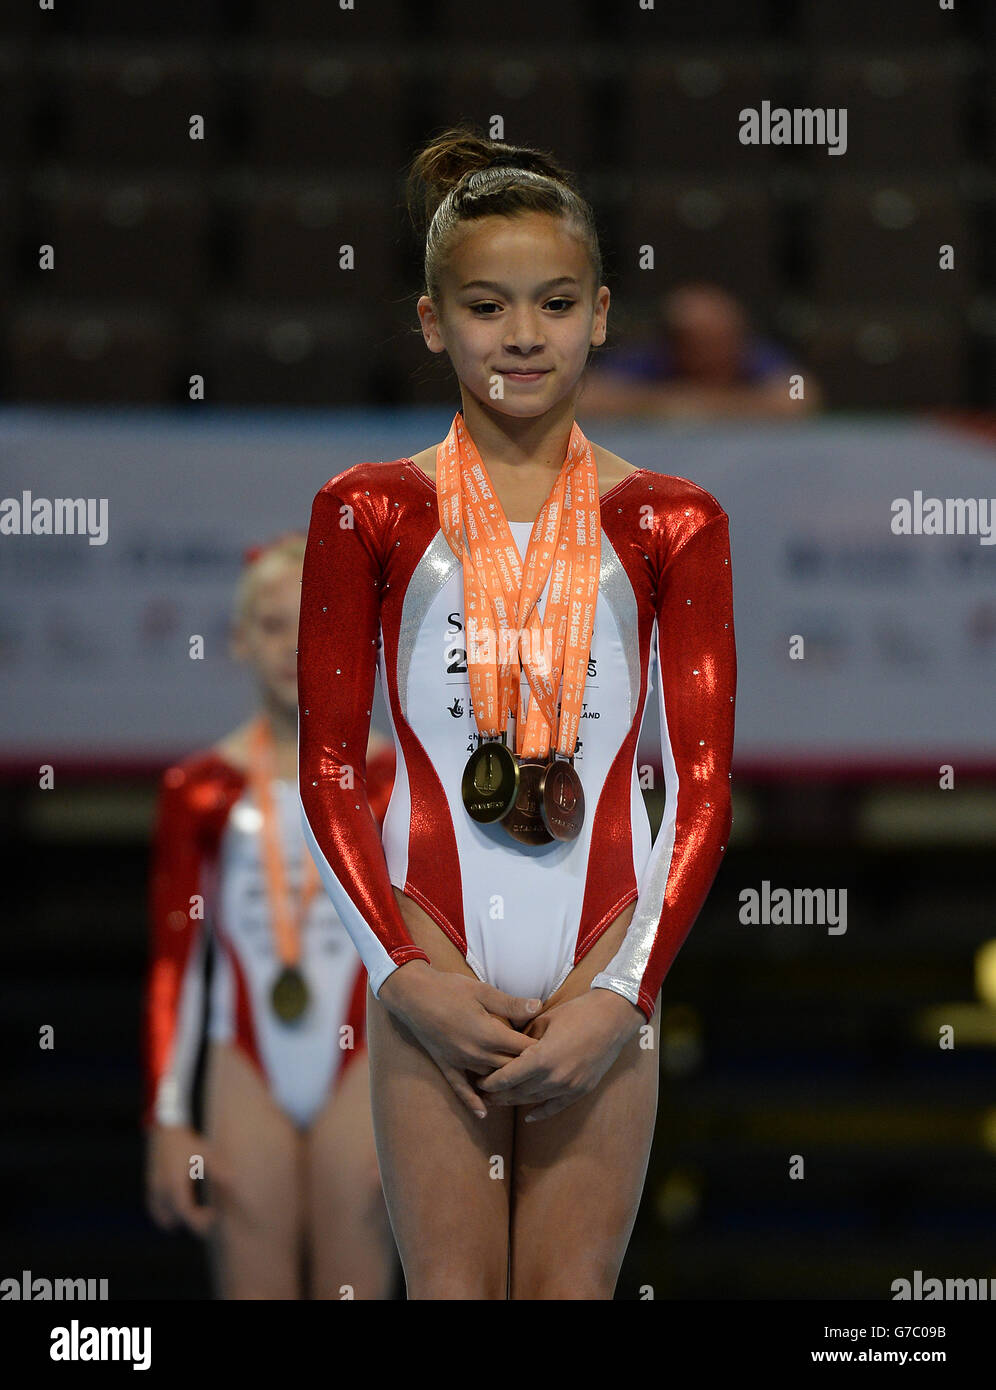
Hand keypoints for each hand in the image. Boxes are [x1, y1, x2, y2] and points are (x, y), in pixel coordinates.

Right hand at [144, 1124, 232, 1236]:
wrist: (165, 1128)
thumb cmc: (186, 1141)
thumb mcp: (204, 1153)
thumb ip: (218, 1169)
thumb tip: (234, 1181)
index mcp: (174, 1184)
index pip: (186, 1212)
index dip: (199, 1221)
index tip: (213, 1218)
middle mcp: (161, 1189)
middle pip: (176, 1217)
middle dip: (192, 1220)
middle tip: (209, 1216)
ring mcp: (153, 1188)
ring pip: (163, 1216)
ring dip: (178, 1219)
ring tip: (197, 1213)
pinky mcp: (150, 1184)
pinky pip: (154, 1208)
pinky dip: (165, 1214)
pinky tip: (179, 1211)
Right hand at [377, 961, 541, 1117]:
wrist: (413, 994)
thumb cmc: (449, 988)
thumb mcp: (483, 991)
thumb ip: (511, 1004)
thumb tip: (538, 1007)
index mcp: (489, 1034)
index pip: (523, 1051)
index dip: (542, 1052)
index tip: (557, 1052)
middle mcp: (476, 1054)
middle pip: (510, 1069)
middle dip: (529, 1071)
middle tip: (548, 1074)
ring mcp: (460, 1062)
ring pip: (490, 1080)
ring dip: (507, 1086)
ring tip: (527, 1092)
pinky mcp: (446, 1065)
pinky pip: (461, 1088)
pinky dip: (472, 1101)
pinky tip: (483, 1114)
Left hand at [474, 987, 643, 1121]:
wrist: (613, 1018)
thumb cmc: (577, 1013)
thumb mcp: (544, 1020)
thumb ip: (523, 1038)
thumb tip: (505, 1047)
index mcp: (541, 1057)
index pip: (507, 1077)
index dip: (490, 1082)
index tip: (479, 1082)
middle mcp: (554, 1077)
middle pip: (518, 1092)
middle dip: (498, 1095)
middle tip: (482, 1095)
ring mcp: (569, 1086)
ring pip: (534, 1101)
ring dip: (515, 1102)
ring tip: (500, 1102)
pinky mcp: (581, 1090)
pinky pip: (556, 1107)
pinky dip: (540, 1113)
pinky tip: (528, 1117)